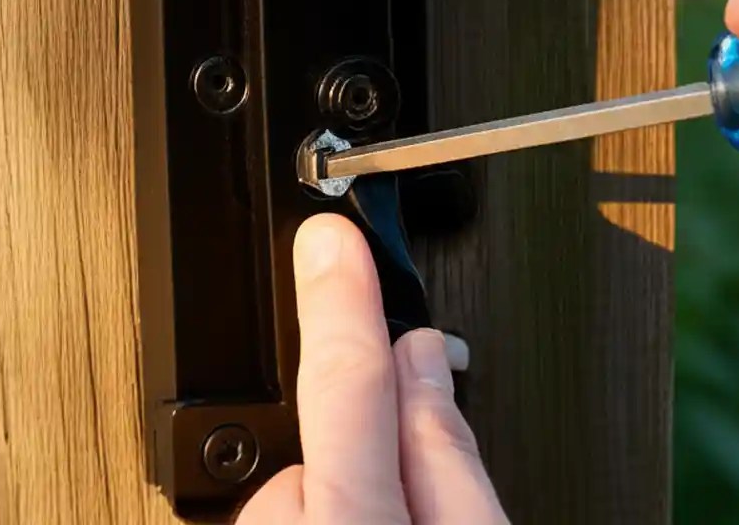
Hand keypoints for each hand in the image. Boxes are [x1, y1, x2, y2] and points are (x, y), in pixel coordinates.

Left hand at [236, 214, 508, 523]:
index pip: (343, 384)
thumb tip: (421, 364)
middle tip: (424, 504)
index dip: (341, 303)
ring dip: (347, 507)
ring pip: (306, 488)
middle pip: (325, 443)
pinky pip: (288, 519)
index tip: (331, 241)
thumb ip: (451, 457)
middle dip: (372, 450)